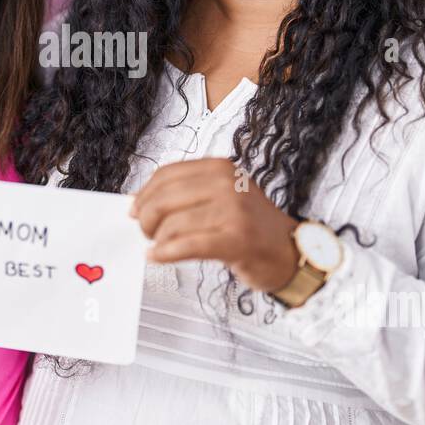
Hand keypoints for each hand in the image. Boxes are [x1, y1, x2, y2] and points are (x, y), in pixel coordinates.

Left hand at [128, 158, 300, 292]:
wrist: (290, 251)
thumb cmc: (250, 226)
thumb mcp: (222, 195)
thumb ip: (186, 194)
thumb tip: (139, 202)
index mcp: (220, 168)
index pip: (167, 175)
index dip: (144, 194)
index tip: (134, 210)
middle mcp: (227, 184)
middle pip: (164, 198)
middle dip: (146, 219)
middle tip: (147, 233)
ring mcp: (234, 211)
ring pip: (172, 224)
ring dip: (157, 240)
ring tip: (158, 247)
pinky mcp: (236, 240)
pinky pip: (187, 245)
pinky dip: (166, 253)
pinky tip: (158, 257)